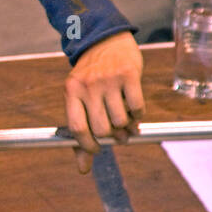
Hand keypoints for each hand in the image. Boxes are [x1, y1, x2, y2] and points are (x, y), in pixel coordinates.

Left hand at [63, 31, 145, 173]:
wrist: (105, 42)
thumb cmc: (91, 78)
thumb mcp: (79, 98)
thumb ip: (80, 132)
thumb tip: (83, 169)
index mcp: (71, 92)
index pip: (77, 128)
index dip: (87, 146)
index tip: (97, 150)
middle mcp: (88, 85)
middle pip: (102, 128)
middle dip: (112, 137)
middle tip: (119, 136)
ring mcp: (108, 79)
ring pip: (121, 121)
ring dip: (127, 128)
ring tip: (127, 124)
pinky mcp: (129, 74)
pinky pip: (138, 108)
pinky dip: (139, 116)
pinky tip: (135, 111)